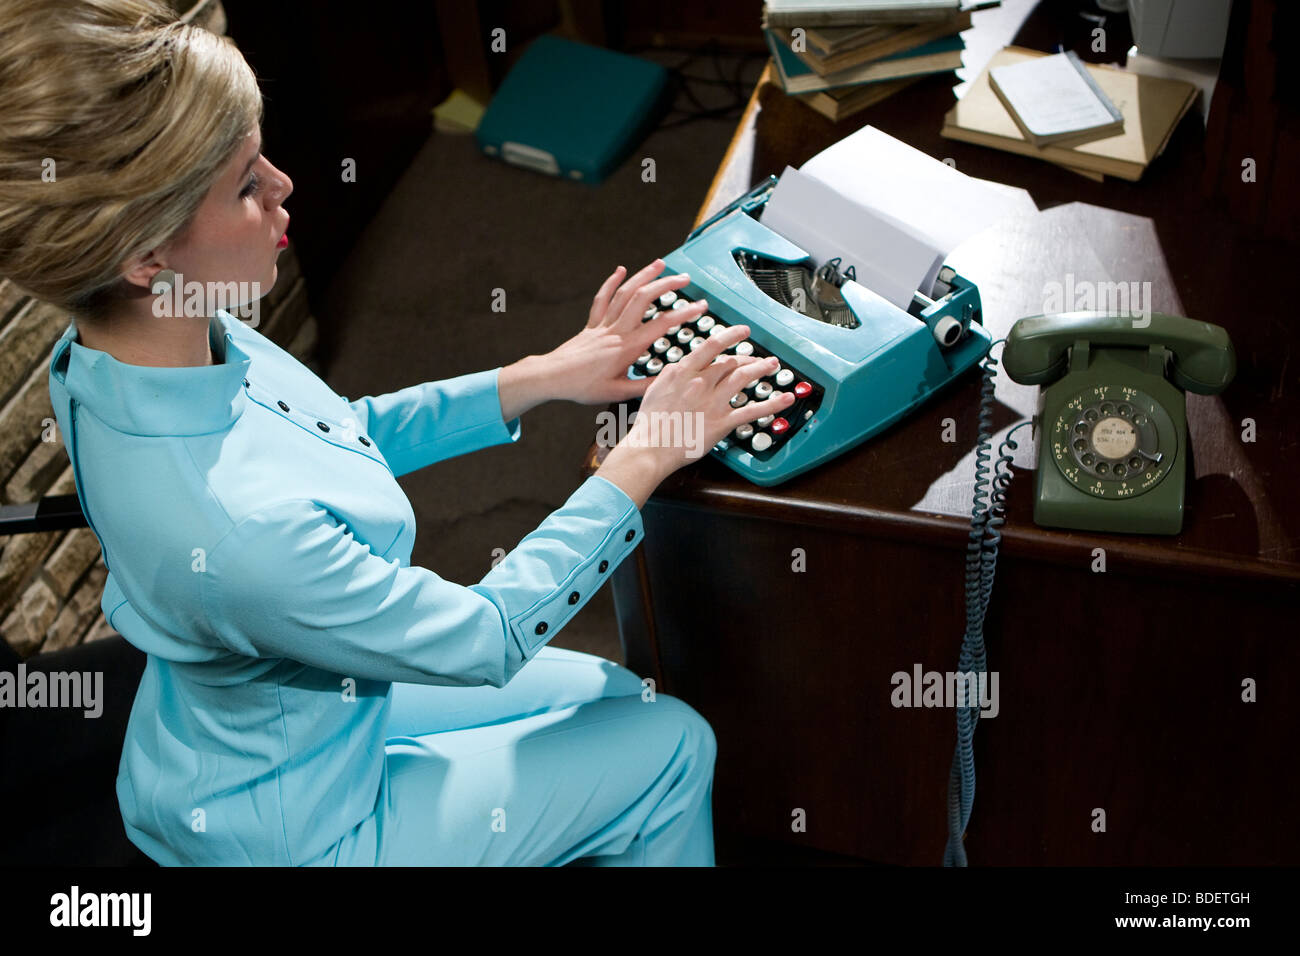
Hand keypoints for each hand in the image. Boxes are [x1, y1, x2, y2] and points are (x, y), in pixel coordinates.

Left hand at [539, 258, 706, 404]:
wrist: (553, 377)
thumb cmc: (582, 387)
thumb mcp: (617, 393)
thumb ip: (645, 386)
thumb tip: (670, 379)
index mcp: (627, 348)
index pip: (660, 325)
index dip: (683, 314)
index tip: (700, 307)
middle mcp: (616, 331)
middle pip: (643, 299)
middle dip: (666, 285)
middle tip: (685, 278)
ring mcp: (603, 324)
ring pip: (625, 293)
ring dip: (643, 275)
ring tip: (660, 264)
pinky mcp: (591, 324)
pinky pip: (602, 298)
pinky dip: (612, 282)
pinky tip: (621, 270)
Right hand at [618, 323, 795, 478]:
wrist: (650, 447)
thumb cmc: (650, 423)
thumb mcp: (655, 388)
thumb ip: (672, 374)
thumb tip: (683, 365)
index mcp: (683, 372)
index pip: (712, 346)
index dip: (731, 335)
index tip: (743, 331)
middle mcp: (700, 383)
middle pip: (731, 363)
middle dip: (749, 358)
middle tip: (759, 358)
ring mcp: (712, 402)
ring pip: (743, 378)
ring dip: (762, 369)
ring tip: (772, 365)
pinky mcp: (721, 422)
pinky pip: (751, 411)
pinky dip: (772, 404)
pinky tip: (785, 399)